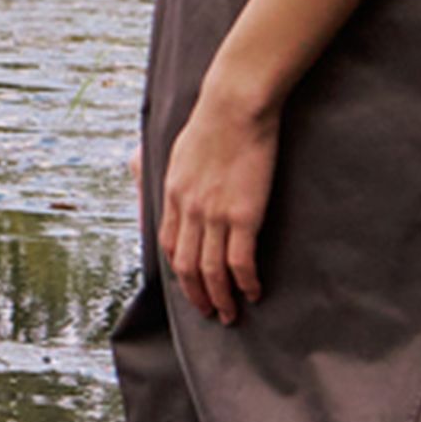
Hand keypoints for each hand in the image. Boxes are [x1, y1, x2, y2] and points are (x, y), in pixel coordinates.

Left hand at [159, 76, 278, 325]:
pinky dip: (245, 282)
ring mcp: (214, 215)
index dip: (179, 272)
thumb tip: (166, 184)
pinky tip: (254, 292)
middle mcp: (188, 210)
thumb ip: (171, 173)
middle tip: (210, 314)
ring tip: (231, 314)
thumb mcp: (177, 150)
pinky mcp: (243, 215)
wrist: (234, 107)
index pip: (169, 245)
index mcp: (172, 195)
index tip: (190, 286)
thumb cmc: (211, 122)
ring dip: (221, 298)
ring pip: (212, 270)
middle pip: (187, 266)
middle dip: (197, 295)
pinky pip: (240, 261)